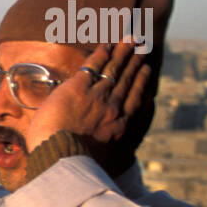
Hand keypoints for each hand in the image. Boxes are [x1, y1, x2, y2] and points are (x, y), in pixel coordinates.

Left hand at [25, 39, 151, 171]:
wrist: (61, 157)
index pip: (134, 100)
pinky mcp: (78, 89)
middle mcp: (113, 108)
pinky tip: (107, 44)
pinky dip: (101, 54)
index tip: (146, 71)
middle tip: (141, 48)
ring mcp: (97, 97)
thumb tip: (114, 159)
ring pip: (113, 70)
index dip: (141, 82)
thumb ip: (110, 152)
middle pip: (126, 80)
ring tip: (130, 40)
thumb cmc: (76, 166)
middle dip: (134, 62)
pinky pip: (93, 66)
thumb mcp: (102, 162)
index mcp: (119, 127)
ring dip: (122, 53)